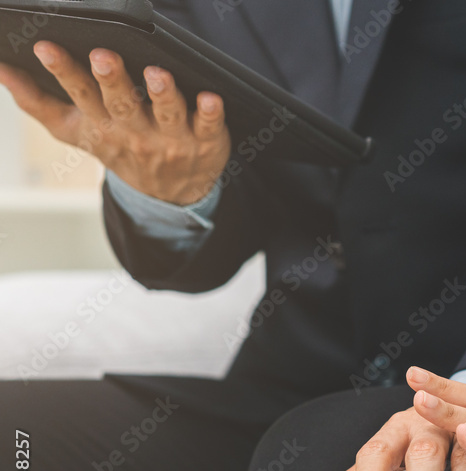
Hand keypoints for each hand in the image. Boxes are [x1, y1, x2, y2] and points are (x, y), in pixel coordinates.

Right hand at [0, 42, 229, 204]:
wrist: (170, 194)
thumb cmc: (119, 148)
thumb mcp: (76, 132)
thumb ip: (38, 102)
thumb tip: (0, 68)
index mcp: (102, 125)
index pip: (79, 95)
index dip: (63, 71)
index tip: (46, 47)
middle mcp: (136, 133)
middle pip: (122, 103)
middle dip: (112, 79)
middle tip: (103, 56)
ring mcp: (173, 139)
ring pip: (167, 114)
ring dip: (162, 94)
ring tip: (158, 74)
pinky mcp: (206, 142)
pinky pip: (210, 126)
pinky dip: (212, 114)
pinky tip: (211, 98)